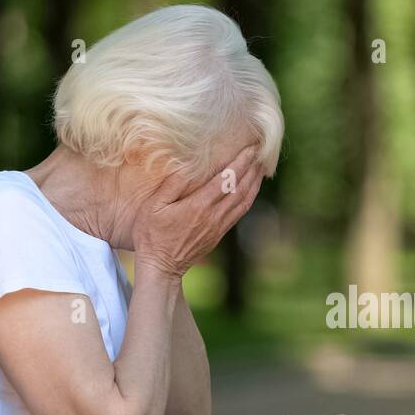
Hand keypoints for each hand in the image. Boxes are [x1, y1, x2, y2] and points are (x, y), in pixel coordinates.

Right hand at [133, 144, 263, 276]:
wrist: (161, 266)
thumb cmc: (152, 234)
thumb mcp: (154, 206)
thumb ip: (173, 185)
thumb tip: (188, 165)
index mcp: (199, 205)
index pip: (226, 179)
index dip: (241, 162)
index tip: (250, 148)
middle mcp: (213, 215)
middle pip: (240, 188)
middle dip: (252, 168)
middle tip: (262, 152)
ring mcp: (219, 226)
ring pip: (244, 200)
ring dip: (254, 182)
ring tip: (261, 167)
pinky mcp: (219, 234)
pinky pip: (240, 212)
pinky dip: (249, 198)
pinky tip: (251, 189)